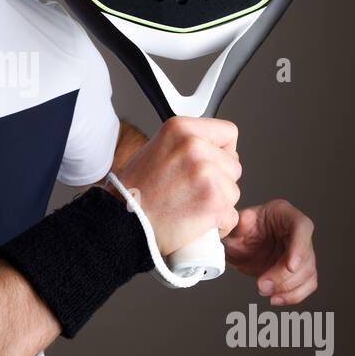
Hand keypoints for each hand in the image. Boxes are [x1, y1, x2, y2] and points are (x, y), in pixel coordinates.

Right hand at [109, 116, 241, 256]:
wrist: (121, 222)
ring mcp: (206, 175)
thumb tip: (213, 152)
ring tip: (188, 209)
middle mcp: (195, 147)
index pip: (228, 133)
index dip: (222, 152)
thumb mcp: (155, 150)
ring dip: (218, 205)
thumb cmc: (133, 193)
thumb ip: (185, 145)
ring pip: (233, 192)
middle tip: (191, 193)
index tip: (211, 165)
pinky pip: (231, 217)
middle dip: (219, 182)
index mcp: (180, 129)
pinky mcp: (213, 203)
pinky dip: (218, 226)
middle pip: (233, 166)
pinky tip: (195, 225)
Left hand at [221, 199, 317, 305]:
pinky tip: (276, 298)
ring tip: (264, 290)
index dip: (300, 247)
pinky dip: (292, 295)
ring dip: (288, 288)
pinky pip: (306, 285)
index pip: (302, 227)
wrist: (235, 245)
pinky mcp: (297, 271)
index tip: (290, 266)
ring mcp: (300, 253)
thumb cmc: (238, 229)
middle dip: (284, 276)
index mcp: (284, 214)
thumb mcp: (235, 224)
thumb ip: (240, 223)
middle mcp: (296, 233)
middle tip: (262, 285)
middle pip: (306, 257)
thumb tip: (244, 223)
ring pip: (308, 273)